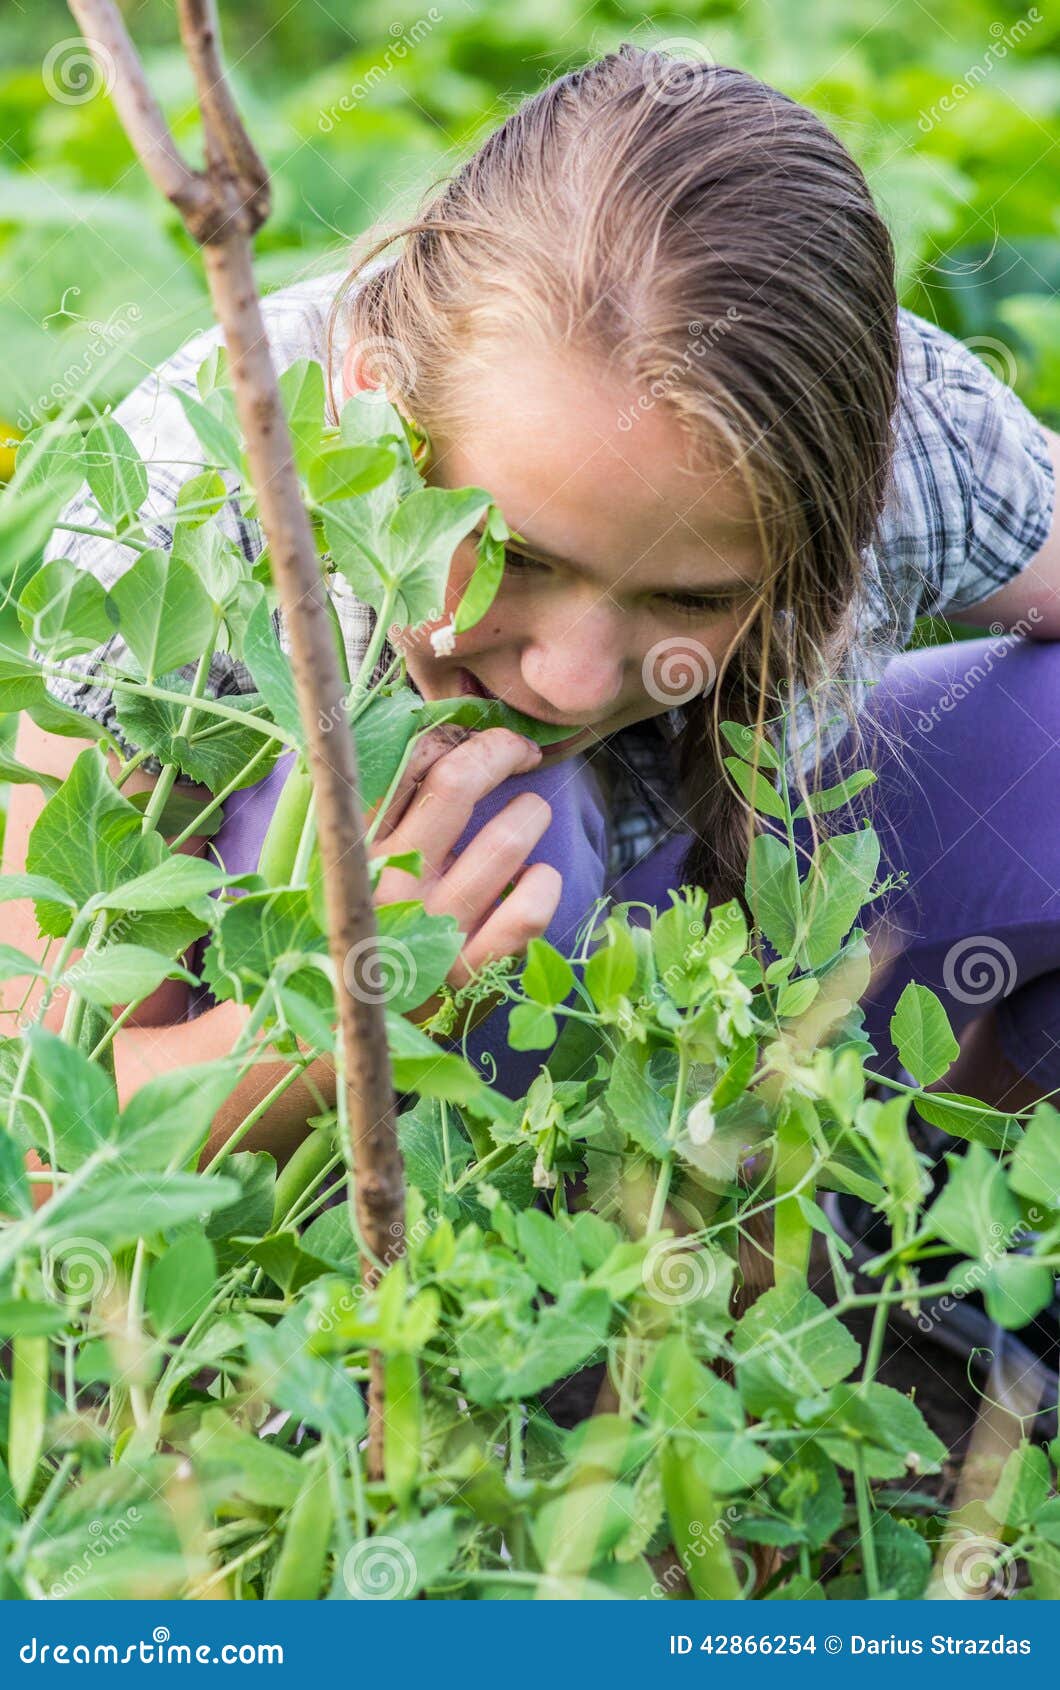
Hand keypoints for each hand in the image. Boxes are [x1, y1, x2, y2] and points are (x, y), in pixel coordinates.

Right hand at [369, 726, 562, 1023]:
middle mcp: (386, 880)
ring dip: (528, 815)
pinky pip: (528, 915)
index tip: (483, 740)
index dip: (459, 737)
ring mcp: (428, 929)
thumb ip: (381, 803)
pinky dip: (545, 886)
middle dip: (502, 752)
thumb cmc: (349, 923)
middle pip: (458, 782)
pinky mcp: (465, 974)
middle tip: (521, 755)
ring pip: (503, 843)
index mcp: (351, 843)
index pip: (407, 760)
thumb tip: (441, 738)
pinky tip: (540, 879)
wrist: (331, 1024)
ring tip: (529, 816)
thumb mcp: (344, 858)